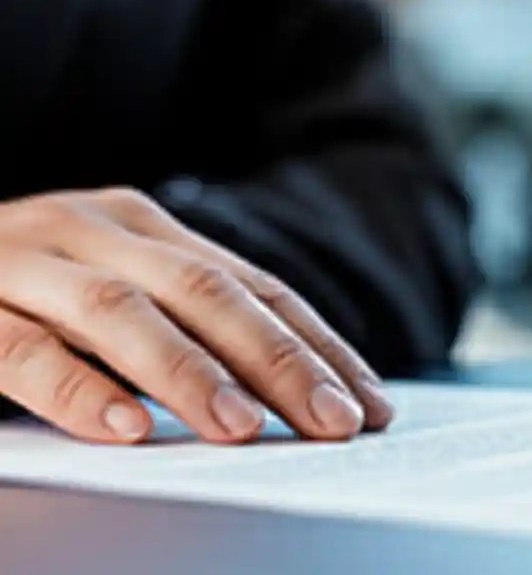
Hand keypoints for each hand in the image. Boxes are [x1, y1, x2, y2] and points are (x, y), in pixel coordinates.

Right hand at [0, 187, 393, 443]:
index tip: (371, 404)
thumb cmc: (28, 290)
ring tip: (244, 427)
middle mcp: (95, 230)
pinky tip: (125, 429)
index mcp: (148, 227)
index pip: (257, 288)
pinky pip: (21, 348)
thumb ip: (187, 325)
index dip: (320, 346)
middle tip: (335, 421)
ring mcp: (26, 261)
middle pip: (209, 295)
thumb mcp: (117, 291)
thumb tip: (293, 391)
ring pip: (122, 313)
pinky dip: (77, 389)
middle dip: (282, 361)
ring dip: (190, 373)